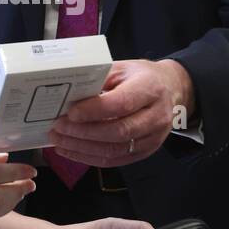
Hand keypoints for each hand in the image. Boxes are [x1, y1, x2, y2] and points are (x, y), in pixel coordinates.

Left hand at [46, 59, 193, 166]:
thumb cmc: (142, 77)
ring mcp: (153, 137)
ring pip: (115, 150)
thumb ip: (98, 80)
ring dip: (82, 148)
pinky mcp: (146, 151)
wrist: (170, 89)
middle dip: (83, 132)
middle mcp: (156, 115)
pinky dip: (90, 158)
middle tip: (58, 128)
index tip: (70, 113)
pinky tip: (72, 150)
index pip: (121, 103)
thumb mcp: (122, 68)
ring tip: (59, 140)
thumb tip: (68, 95)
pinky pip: (115, 160)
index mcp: (150, 88)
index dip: (94, 111)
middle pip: (118, 131)